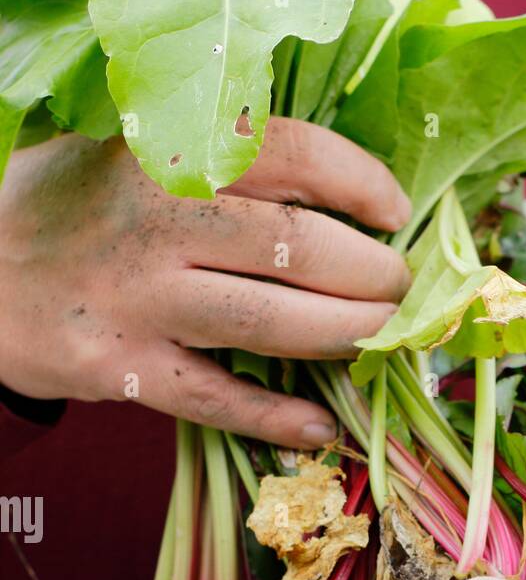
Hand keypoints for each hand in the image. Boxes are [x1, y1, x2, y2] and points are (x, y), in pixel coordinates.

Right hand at [0, 121, 411, 445]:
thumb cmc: (72, 210)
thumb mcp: (127, 153)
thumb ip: (214, 164)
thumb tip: (332, 195)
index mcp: (164, 154)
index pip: (289, 156)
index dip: (359, 183)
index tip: (394, 212)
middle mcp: (155, 224)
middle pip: (297, 248)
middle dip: (370, 272)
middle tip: (398, 288)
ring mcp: (140, 302)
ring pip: (270, 324)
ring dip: (344, 335)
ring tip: (379, 337)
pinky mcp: (126, 370)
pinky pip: (218, 401)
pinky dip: (276, 418)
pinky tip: (321, 426)